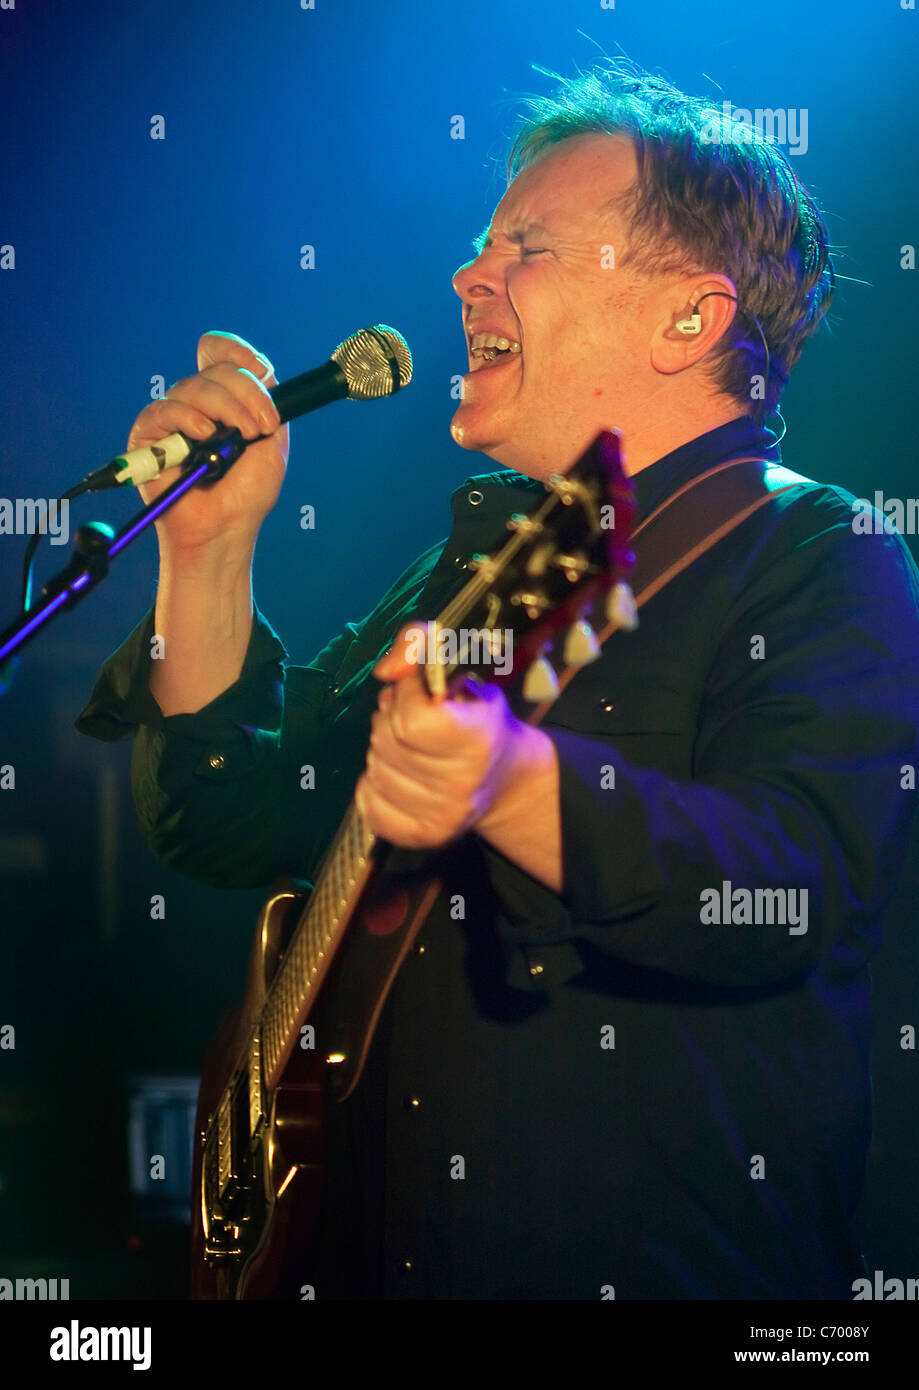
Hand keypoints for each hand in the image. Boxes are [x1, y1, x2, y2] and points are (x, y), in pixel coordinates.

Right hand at [129, 331, 288, 558]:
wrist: (226, 528)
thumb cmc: (247, 491)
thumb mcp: (272, 439)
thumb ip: (268, 400)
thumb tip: (258, 369)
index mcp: (223, 398)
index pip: (219, 351)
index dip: (239, 353)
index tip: (262, 372)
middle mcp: (197, 403)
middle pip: (216, 368)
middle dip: (247, 394)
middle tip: (261, 429)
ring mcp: (173, 418)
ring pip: (195, 386)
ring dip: (227, 408)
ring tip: (241, 439)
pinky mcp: (149, 436)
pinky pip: (165, 410)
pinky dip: (188, 418)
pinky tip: (205, 435)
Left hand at [353, 628, 524, 850]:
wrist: (505, 779)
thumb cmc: (480, 719)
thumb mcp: (462, 667)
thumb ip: (420, 644)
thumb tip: (386, 668)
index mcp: (478, 742)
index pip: (411, 719)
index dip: (405, 696)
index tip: (420, 691)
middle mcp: (461, 785)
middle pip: (387, 742)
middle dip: (390, 719)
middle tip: (413, 716)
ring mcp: (441, 816)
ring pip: (374, 769)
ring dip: (382, 750)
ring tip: (409, 745)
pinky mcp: (420, 836)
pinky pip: (367, 802)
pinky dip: (374, 783)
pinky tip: (398, 773)